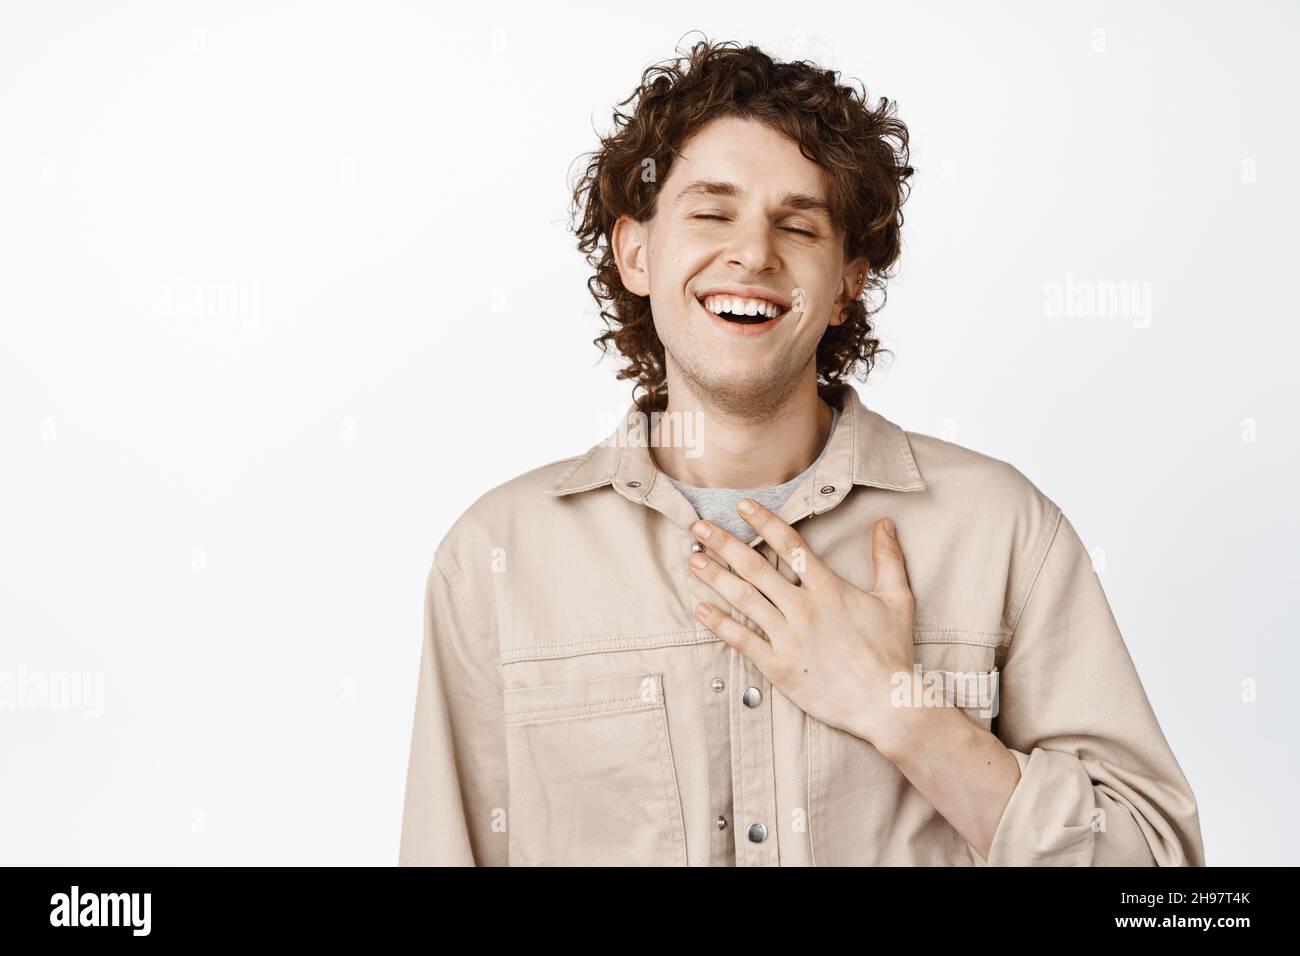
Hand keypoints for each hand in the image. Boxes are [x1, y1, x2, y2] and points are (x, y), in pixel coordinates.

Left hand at [687, 498, 919, 752]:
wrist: (885, 703)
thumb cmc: (891, 652)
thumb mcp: (897, 600)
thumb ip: (888, 559)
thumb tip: (884, 524)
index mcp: (829, 588)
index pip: (790, 545)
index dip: (764, 522)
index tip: (742, 506)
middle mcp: (803, 607)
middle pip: (755, 567)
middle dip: (724, 544)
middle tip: (699, 526)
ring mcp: (788, 637)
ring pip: (743, 598)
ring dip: (715, 577)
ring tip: (693, 559)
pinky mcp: (778, 666)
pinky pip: (741, 640)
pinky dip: (719, 623)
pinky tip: (700, 608)